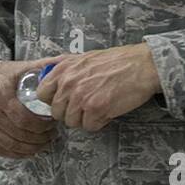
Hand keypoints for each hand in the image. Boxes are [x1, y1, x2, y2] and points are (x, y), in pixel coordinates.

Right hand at [0, 57, 64, 158]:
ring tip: (42, 143)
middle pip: (19, 134)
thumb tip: (65, 64)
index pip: (25, 119)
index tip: (52, 123)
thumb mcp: (20, 67)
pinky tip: (27, 150)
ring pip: (10, 145)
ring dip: (31, 148)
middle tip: (51, 135)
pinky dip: (15, 153)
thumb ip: (43, 67)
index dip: (42, 126)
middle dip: (40, 138)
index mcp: (0, 93)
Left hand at [38, 44, 160, 131]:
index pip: (42, 93)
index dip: (53, 100)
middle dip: (70, 112)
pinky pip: (89, 126)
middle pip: (57, 112)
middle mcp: (69, 83)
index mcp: (63, 69)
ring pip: (71, 122)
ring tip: (97, 107)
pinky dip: (99, 122)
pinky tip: (107, 110)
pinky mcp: (96, 109)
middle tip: (84, 106)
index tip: (63, 101)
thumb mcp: (84, 57)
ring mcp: (81, 97)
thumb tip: (48, 75)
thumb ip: (65, 67)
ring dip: (84, 119)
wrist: (142, 65)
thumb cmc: (117, 61)